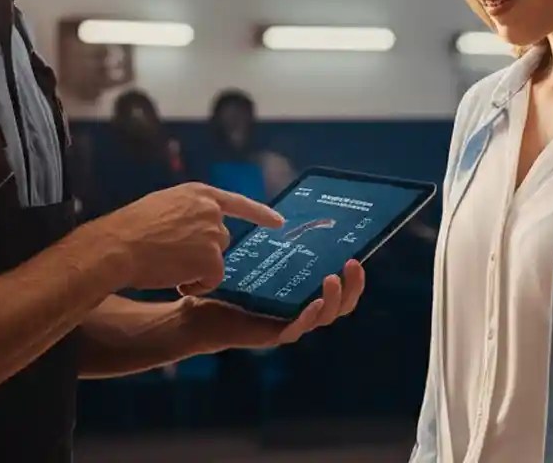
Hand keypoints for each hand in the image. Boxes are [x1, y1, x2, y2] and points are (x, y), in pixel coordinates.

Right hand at [95, 183, 282, 291]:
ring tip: (166, 266)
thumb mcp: (161, 206)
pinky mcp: (212, 258)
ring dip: (197, 269)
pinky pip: (213, 279)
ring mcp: (214, 234)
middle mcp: (211, 210)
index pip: (237, 202)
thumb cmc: (129, 230)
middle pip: (221, 239)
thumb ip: (185, 212)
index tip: (280, 222)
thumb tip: (195, 229)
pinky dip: (197, 285)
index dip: (260, 214)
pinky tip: (175, 280)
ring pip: (215, 261)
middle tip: (171, 257)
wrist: (118, 247)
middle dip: (203, 252)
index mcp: (198, 193)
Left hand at [179, 260, 365, 351]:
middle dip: (352, 287)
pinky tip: (313, 304)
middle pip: (339, 305)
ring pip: (323, 318)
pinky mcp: (271, 336)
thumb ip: (273, 246)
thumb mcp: (256, 261)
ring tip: (332, 279)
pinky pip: (297, 330)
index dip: (353, 278)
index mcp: (301, 295)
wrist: (196, 310)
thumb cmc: (226, 285)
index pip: (338, 290)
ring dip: (332, 300)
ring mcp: (288, 326)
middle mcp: (300, 312)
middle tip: (353, 265)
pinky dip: (308, 317)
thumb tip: (285, 215)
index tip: (356, 256)